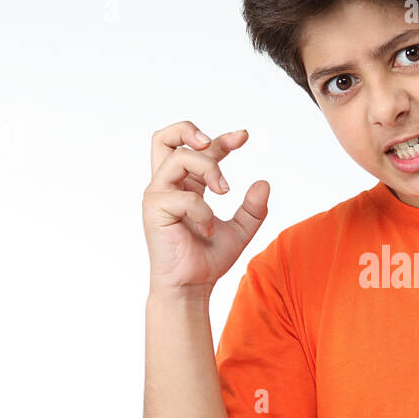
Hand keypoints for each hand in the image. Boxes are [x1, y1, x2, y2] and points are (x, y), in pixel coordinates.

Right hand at [142, 122, 268, 296]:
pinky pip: (184, 196)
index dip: (222, 139)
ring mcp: (158, 195)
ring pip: (178, 158)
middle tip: (214, 146)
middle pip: (164, 138)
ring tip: (224, 192)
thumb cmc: (208, 259)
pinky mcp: (154, 209)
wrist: (192, 287)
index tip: (245, 137)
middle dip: (189, 130)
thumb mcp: (241, 230)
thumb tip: (264, 183)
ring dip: (208, 168)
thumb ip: (254, 208)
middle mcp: (169, 186)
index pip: (199, 151)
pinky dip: (203, 210)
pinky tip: (208, 229)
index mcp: (186, 187)